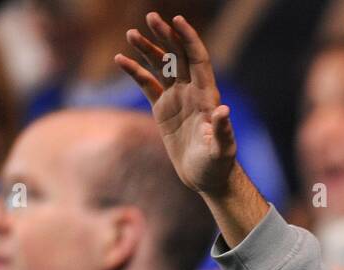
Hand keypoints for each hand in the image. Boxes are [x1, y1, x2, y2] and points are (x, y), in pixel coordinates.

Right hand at [115, 12, 235, 196]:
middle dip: (166, 36)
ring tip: (131, 33)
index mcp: (207, 97)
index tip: (178, 20)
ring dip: (147, 49)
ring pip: (160, 66)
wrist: (205, 178)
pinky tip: (119, 58)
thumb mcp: (221, 151)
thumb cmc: (217, 166)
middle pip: (178, 56)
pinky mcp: (162, 109)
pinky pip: (146, 84)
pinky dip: (134, 71)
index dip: (189, 39)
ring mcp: (176, 99)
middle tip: (151, 17)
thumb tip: (224, 110)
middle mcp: (192, 93)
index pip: (198, 60)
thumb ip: (222, 131)